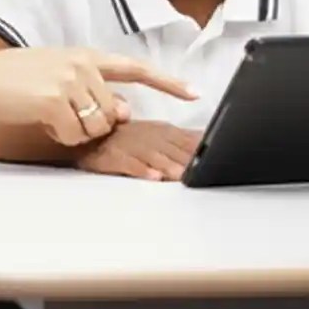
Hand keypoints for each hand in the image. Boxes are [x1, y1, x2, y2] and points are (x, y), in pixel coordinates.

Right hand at [0, 48, 195, 146]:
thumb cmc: (11, 83)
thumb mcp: (57, 78)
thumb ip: (93, 91)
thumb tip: (126, 112)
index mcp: (85, 56)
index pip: (135, 68)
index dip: (167, 82)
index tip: (192, 92)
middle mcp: (82, 64)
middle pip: (114, 113)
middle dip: (94, 126)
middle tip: (61, 116)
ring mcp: (70, 80)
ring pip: (99, 127)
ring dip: (76, 132)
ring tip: (47, 115)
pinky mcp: (56, 100)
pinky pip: (76, 136)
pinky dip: (61, 137)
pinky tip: (40, 121)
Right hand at [75, 120, 202, 180]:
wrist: (89, 137)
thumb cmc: (128, 138)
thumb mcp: (159, 134)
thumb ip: (185, 140)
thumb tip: (213, 144)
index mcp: (164, 131)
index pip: (189, 140)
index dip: (204, 149)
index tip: (218, 158)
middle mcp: (150, 137)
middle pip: (175, 149)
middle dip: (189, 160)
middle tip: (204, 170)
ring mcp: (132, 146)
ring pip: (154, 156)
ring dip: (169, 166)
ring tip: (181, 176)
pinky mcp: (114, 156)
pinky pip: (129, 163)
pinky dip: (141, 170)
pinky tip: (152, 177)